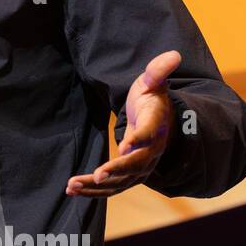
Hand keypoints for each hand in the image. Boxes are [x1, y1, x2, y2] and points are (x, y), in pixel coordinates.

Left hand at [65, 50, 180, 197]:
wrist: (159, 119)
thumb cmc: (151, 98)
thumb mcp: (153, 81)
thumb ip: (158, 70)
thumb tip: (173, 55)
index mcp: (156, 124)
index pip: (149, 133)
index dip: (139, 138)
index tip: (126, 143)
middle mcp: (152, 150)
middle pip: (135, 164)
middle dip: (116, 171)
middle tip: (96, 175)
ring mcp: (142, 166)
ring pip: (121, 182)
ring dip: (96, 186)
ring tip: (71, 186)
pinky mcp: (130, 175)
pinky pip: (112, 187)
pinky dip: (93, 191)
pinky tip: (72, 190)